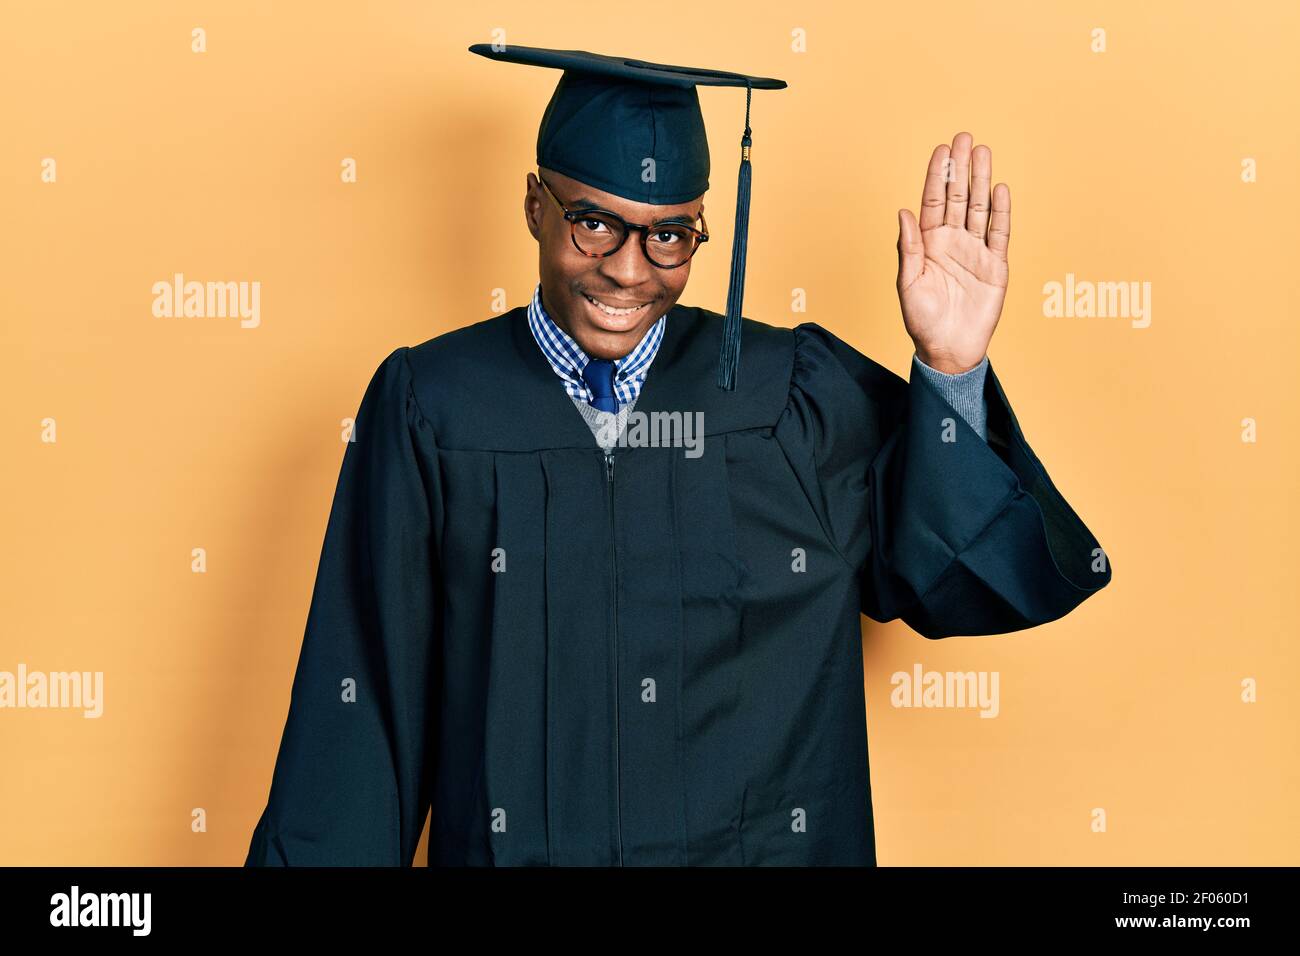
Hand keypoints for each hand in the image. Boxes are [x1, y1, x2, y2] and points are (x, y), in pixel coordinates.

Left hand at [896, 131, 1009, 373]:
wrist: (948, 351)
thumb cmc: (922, 321)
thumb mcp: (908, 285)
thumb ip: (909, 248)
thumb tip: (903, 212)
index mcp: (928, 244)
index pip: (933, 202)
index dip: (937, 176)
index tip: (941, 150)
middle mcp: (952, 242)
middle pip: (958, 197)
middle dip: (960, 168)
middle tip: (964, 138)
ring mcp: (975, 251)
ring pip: (980, 209)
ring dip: (981, 180)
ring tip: (983, 152)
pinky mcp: (995, 266)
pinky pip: (999, 233)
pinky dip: (1001, 212)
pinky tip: (1000, 188)